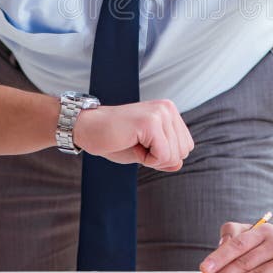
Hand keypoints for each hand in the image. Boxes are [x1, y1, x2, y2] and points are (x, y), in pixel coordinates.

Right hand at [72, 99, 192, 170]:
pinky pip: (162, 156)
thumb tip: (179, 164)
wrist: (87, 129)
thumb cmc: (114, 140)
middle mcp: (168, 108)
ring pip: (174, 156)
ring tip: (133, 142)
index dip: (163, 155)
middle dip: (159, 158)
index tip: (142, 145)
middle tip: (135, 144)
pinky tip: (131, 144)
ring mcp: (160, 113)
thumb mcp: (145, 152)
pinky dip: (147, 160)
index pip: (185, 147)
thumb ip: (165, 157)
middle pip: (182, 152)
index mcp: (169, 111)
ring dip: (151, 158)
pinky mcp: (150, 122)